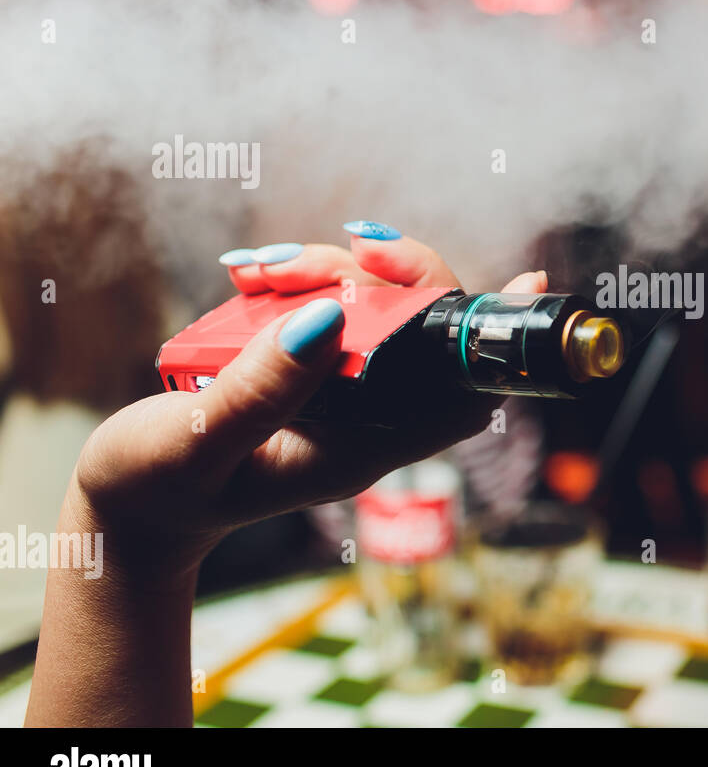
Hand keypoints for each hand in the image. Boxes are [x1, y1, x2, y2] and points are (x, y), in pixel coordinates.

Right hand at [70, 222, 546, 578]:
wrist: (129, 508)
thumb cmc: (160, 489)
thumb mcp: (199, 443)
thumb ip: (261, 390)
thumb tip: (331, 319)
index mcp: (363, 447)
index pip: (464, 394)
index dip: (493, 339)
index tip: (521, 283)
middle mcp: (366, 415)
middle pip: (421, 329)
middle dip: (385, 276)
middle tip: (314, 258)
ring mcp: (338, 389)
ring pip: (373, 306)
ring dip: (329, 270)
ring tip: (257, 271)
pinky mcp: (307, 366)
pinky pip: (326, 307)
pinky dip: (301, 280)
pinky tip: (253, 276)